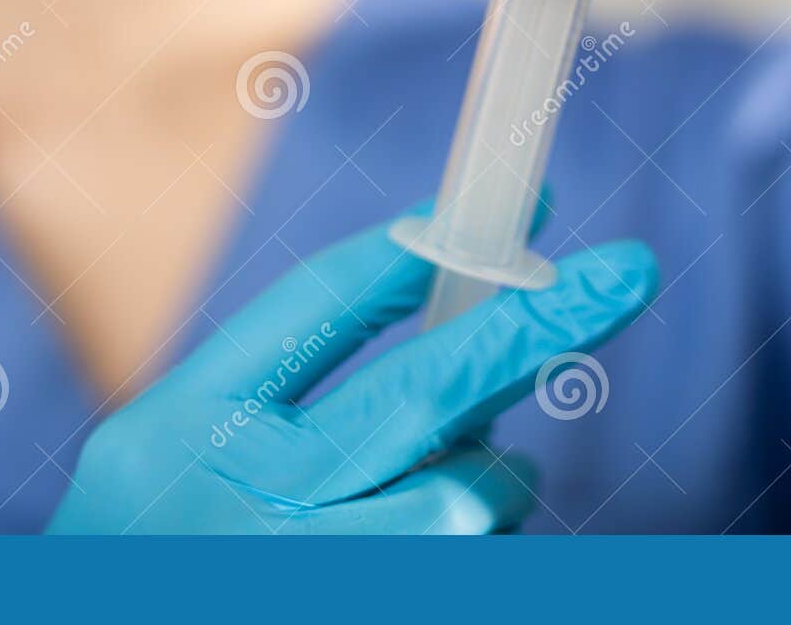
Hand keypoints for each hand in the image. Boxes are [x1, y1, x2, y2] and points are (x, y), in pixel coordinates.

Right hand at [47, 213, 656, 533]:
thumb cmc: (163, 547)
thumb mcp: (177, 455)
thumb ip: (290, 396)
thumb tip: (468, 322)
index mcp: (179, 426)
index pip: (319, 307)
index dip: (426, 247)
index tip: (518, 208)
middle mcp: (236, 506)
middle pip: (417, 396)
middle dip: (531, 328)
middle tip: (627, 273)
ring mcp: (297, 581)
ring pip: (460, 508)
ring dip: (494, 483)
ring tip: (479, 483)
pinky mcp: (353, 618)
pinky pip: (465, 567)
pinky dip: (479, 541)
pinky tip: (455, 535)